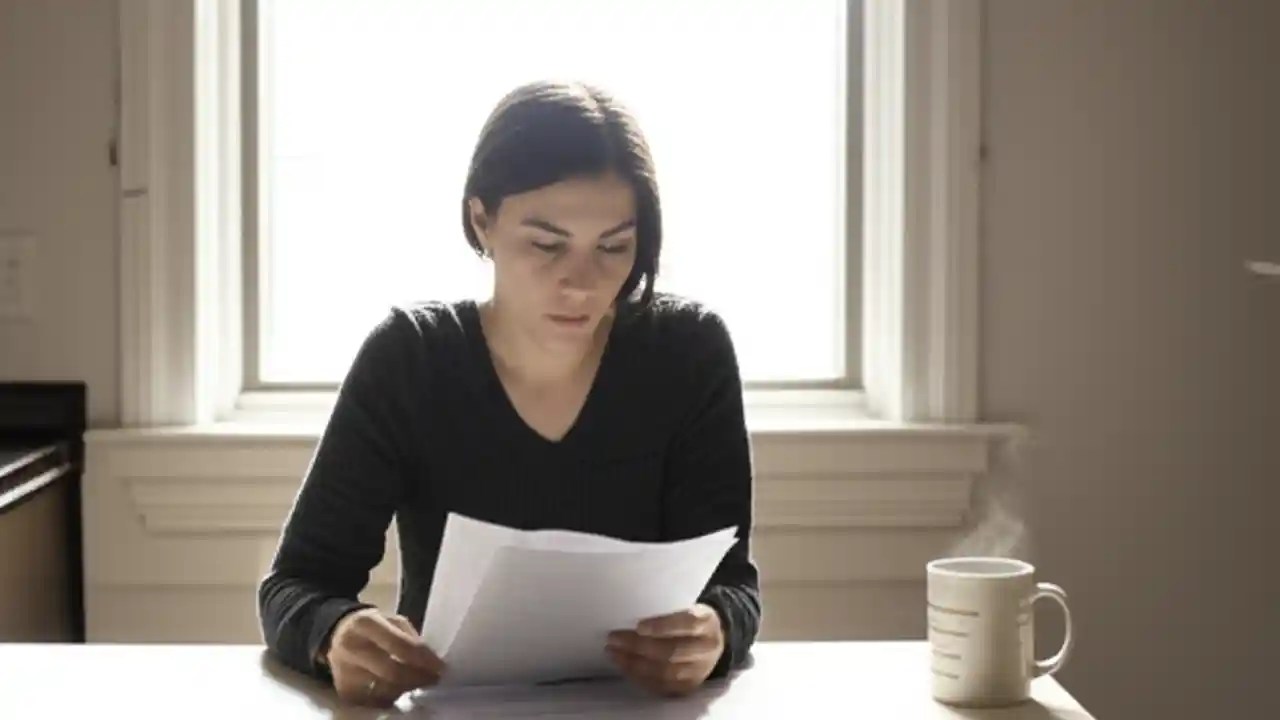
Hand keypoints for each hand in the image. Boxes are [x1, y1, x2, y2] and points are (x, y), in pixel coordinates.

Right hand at [324, 609, 444, 706]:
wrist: (337, 635)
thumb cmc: (372, 627)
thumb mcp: (391, 620)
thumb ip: (411, 638)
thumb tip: (432, 662)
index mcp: (365, 623)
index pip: (399, 645)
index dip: (423, 659)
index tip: (441, 667)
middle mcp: (350, 647)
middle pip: (392, 672)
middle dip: (418, 678)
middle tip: (433, 680)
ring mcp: (344, 671)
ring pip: (385, 690)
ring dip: (407, 688)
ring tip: (418, 683)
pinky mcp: (343, 690)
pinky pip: (375, 701)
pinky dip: (391, 697)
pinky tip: (400, 690)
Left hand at [606, 604, 724, 696]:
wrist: (716, 641)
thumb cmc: (692, 620)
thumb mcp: (687, 606)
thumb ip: (666, 610)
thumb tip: (629, 615)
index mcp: (706, 622)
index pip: (686, 623)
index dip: (662, 626)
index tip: (638, 625)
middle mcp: (706, 648)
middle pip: (672, 651)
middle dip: (639, 646)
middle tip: (614, 639)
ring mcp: (699, 670)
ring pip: (666, 671)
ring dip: (635, 664)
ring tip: (614, 654)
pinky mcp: (690, 686)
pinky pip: (663, 686)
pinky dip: (641, 677)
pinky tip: (625, 667)